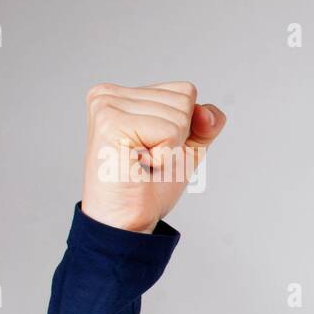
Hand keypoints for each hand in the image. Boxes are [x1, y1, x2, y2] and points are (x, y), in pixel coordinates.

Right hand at [80, 81, 225, 232]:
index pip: (184, 91)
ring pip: (179, 116)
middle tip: (147, 159)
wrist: (127, 222)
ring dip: (169, 149)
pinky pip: (170, 130)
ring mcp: (107, 105)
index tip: (155, 148)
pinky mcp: (111, 121)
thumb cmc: (150, 186)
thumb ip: (205, 124)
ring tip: (141, 163)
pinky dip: (164, 156)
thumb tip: (206, 112)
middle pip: (183, 100)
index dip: (185, 128)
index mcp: (123, 95)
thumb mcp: (187, 148)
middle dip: (177, 138)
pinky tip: (138, 164)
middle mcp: (109, 94)